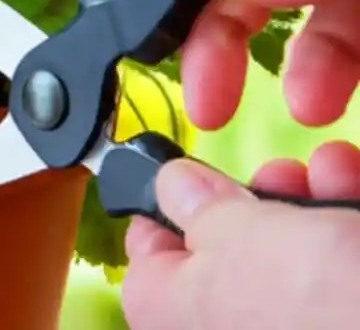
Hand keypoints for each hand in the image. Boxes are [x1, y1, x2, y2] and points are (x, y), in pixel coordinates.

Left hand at [121, 141, 359, 329]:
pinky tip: (355, 185)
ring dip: (314, 202)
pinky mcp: (346, 311)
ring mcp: (303, 325)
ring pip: (297, 260)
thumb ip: (199, 208)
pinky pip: (339, 274)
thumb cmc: (322, 305)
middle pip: (232, 258)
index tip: (178, 181)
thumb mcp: (238, 236)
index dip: (160, 219)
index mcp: (182, 324)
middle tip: (279, 174)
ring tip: (332, 173)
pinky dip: (348, 220)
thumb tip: (172, 188)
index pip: (149, 274)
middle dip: (261, 201)